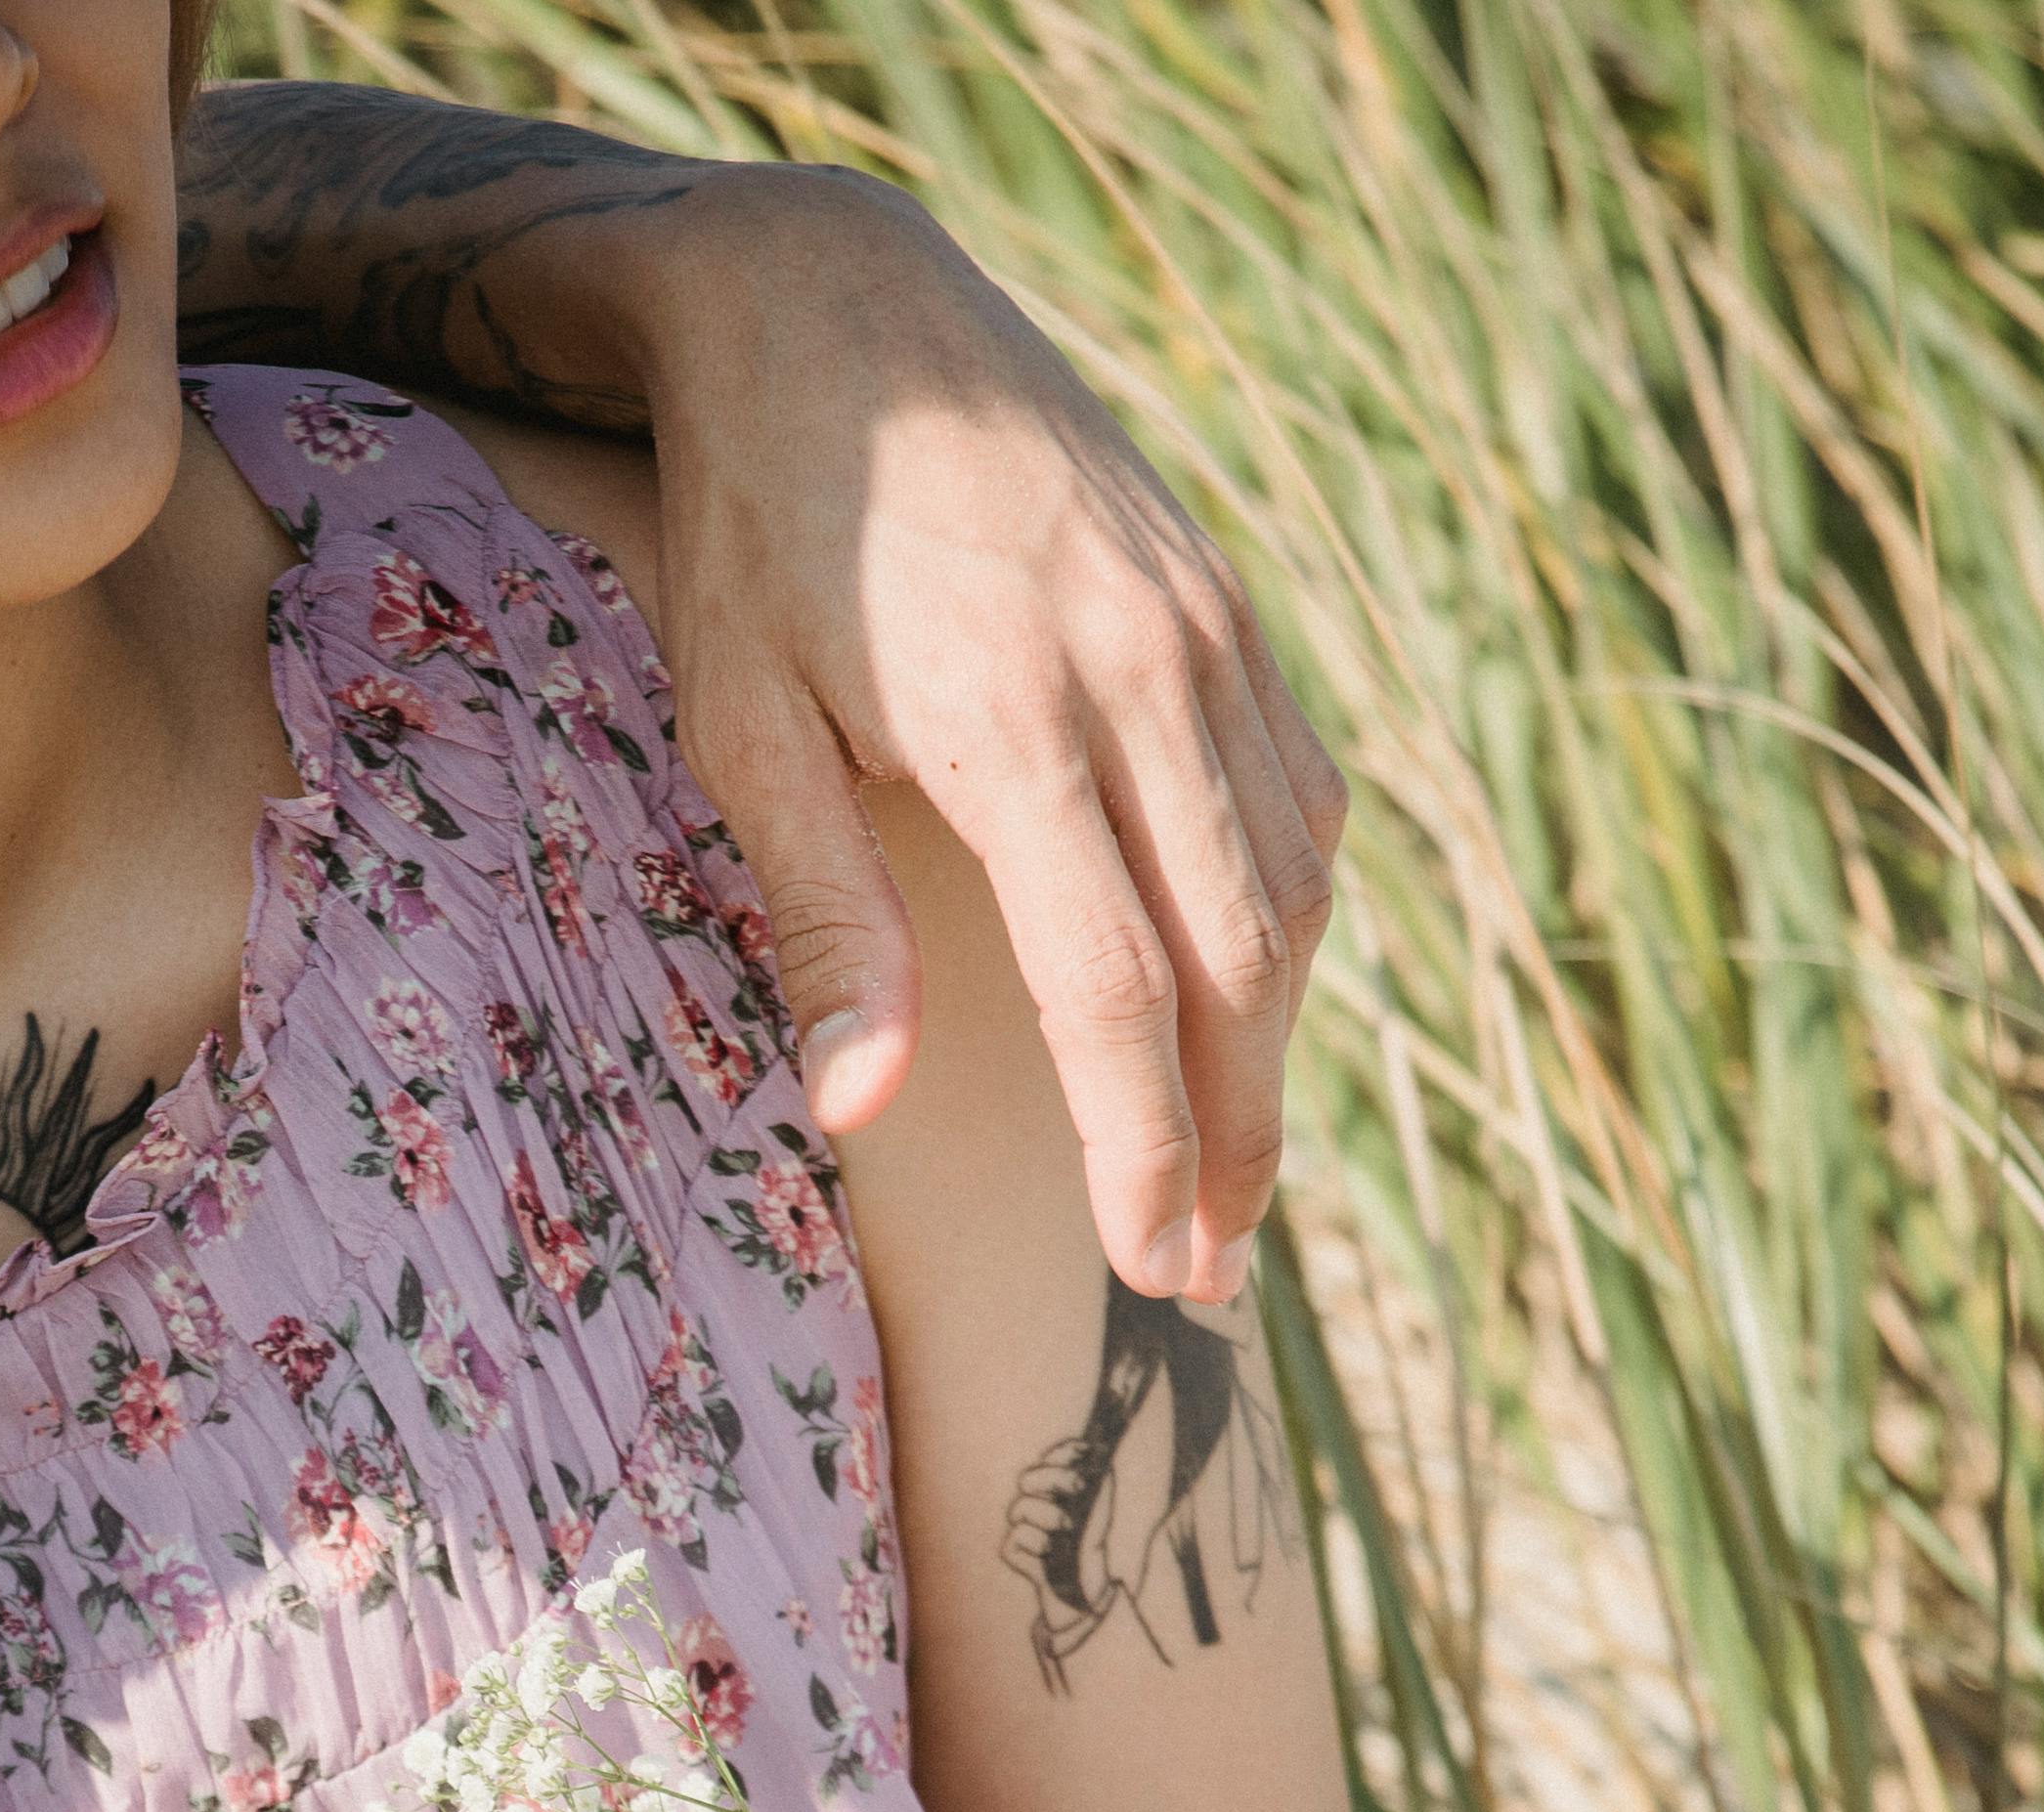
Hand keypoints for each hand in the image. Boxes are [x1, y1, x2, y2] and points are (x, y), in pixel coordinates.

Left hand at [622, 169, 1343, 1302]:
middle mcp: (1145, 673)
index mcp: (1012, 719)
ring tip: (1233, 1175)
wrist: (842, 307)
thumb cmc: (756, 526)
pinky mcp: (1229, 602)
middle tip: (1209, 1273)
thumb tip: (862, 1118)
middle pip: (1240, 959)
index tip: (1152, 1269)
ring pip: (1293, 882)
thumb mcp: (743, 722)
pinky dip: (1289, 915)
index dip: (1145, 1147)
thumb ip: (822, 921)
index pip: (1116, 989)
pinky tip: (1251, 1000)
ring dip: (1276, 1043)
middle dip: (1237, 1135)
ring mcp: (1209, 629)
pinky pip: (1299, 792)